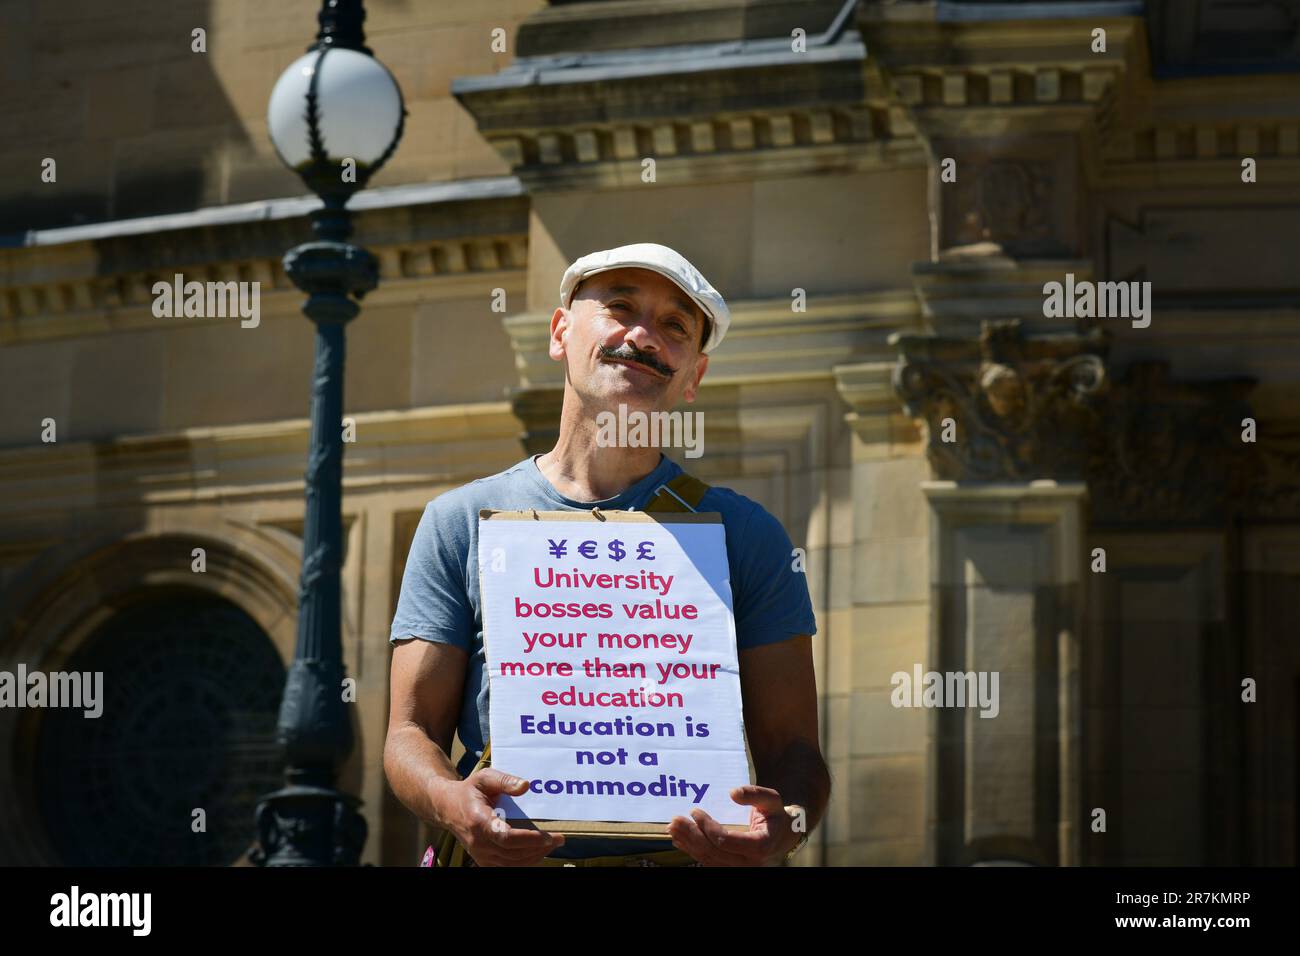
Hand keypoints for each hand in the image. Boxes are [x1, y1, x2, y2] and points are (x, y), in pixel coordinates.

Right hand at [440, 767, 564, 866]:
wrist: (447, 807)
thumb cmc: (469, 791)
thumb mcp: (485, 778)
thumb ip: (505, 780)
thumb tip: (526, 786)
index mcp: (479, 821)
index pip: (506, 837)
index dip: (530, 839)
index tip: (549, 836)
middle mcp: (478, 842)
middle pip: (513, 853)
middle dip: (539, 848)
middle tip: (559, 839)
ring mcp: (479, 854)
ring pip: (511, 863)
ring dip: (534, 856)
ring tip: (551, 845)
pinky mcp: (482, 860)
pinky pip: (506, 867)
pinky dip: (523, 862)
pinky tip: (537, 853)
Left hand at [666, 785, 800, 865]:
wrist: (783, 837)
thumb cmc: (776, 816)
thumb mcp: (772, 800)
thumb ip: (755, 794)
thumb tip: (733, 793)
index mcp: (759, 845)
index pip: (725, 840)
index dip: (707, 827)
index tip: (695, 811)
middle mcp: (748, 862)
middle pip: (712, 851)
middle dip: (691, 835)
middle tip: (676, 820)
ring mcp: (739, 867)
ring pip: (708, 859)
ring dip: (688, 843)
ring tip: (673, 828)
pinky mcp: (730, 867)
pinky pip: (709, 862)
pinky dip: (692, 851)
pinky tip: (680, 840)